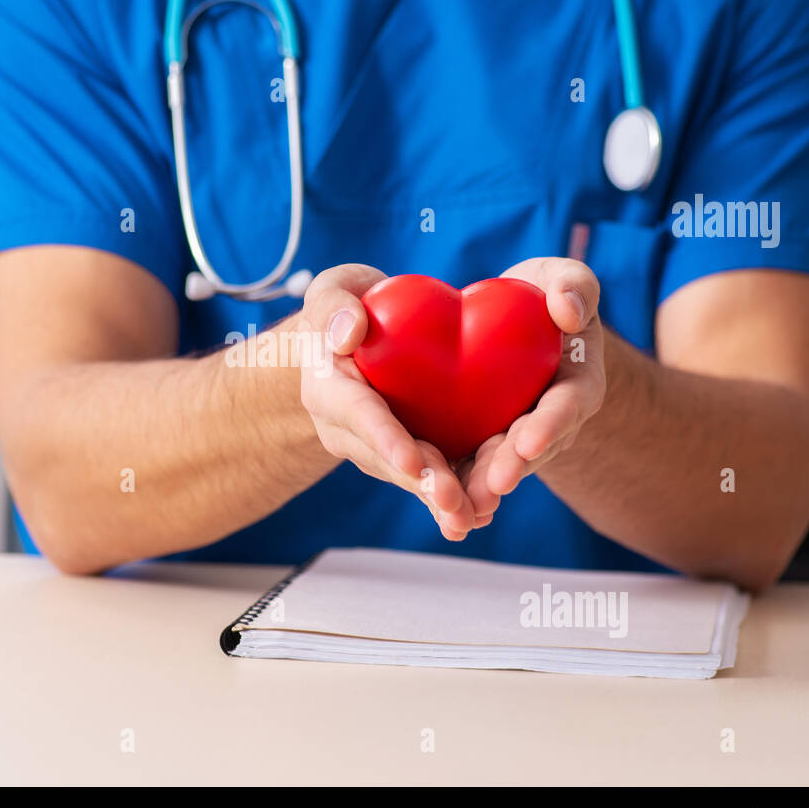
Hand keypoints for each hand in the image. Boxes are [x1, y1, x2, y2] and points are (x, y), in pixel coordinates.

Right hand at [299, 264, 477, 540]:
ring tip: (470, 518)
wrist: (357, 338)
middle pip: (385, 458)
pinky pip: (429, 476)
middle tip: (451, 502)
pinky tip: (481, 515)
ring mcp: (375, 448)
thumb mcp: (336, 288)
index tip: (412, 460)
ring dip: (438, 499)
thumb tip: (348, 332)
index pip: (356, 412)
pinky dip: (454, 495)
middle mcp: (346, 429)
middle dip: (419, 482)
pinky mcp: (405, 453)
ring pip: (408, 476)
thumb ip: (334, 302)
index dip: (383, 437)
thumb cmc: (348, 306)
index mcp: (327, 388)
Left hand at [460, 257, 606, 519]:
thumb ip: (573, 285)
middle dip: (513, 468)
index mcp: (575, 385)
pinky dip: (456, 487)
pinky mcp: (482, 445)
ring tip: (462, 507)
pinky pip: (468, 468)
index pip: (566, 408)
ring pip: (498, 468)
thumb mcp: (560, 278)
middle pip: (532, 449)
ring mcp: (515, 439)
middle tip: (494, 485)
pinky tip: (438, 508)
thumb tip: (571, 313)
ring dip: (482, 488)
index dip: (549, 426)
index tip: (527, 442)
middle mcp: (549, 422)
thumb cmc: (541, 297)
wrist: (511, 324)